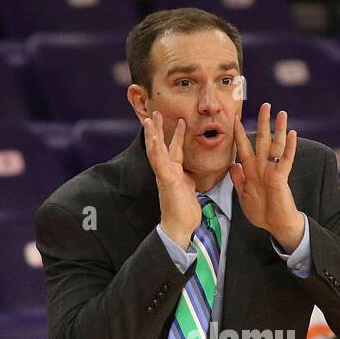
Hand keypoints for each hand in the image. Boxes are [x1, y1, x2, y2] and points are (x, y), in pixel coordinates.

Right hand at [143, 111, 200, 247]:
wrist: (180, 226)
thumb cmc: (184, 211)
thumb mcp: (189, 190)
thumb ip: (188, 180)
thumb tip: (190, 177)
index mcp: (173, 173)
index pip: (173, 150)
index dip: (176, 135)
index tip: (180, 121)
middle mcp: (166, 172)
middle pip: (160, 146)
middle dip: (158, 129)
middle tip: (155, 112)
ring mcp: (164, 175)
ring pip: (156, 151)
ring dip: (152, 134)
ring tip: (149, 119)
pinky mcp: (166, 180)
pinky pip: (159, 162)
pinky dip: (156, 150)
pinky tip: (154, 139)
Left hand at [230, 102, 301, 249]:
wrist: (275, 225)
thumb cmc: (262, 212)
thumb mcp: (243, 196)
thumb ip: (238, 180)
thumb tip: (232, 165)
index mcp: (250, 170)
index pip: (243, 147)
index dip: (238, 132)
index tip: (234, 117)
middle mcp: (261, 167)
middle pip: (261, 140)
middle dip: (262, 122)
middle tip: (265, 105)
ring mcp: (272, 171)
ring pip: (276, 146)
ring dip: (279, 129)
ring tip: (282, 113)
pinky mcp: (281, 178)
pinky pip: (286, 160)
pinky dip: (290, 147)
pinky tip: (293, 134)